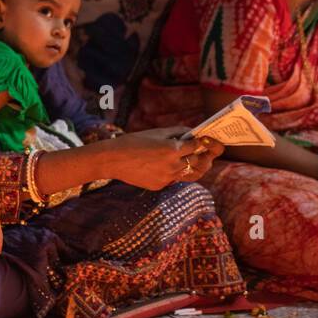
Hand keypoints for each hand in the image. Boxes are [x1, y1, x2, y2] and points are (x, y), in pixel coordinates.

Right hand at [105, 128, 221, 189]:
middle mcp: (173, 165)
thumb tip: (192, 133)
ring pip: (189, 174)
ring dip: (192, 166)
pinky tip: (163, 166)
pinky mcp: (159, 185)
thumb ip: (177, 132)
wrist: (112, 160)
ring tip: (192, 161)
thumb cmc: (133, 142)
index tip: (203, 140)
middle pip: (198, 162)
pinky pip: (173, 179)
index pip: (197, 146)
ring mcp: (167, 177)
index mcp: (173, 149)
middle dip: (201, 155)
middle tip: (204, 151)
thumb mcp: (157, 133)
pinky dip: (173, 172)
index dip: (201, 142)